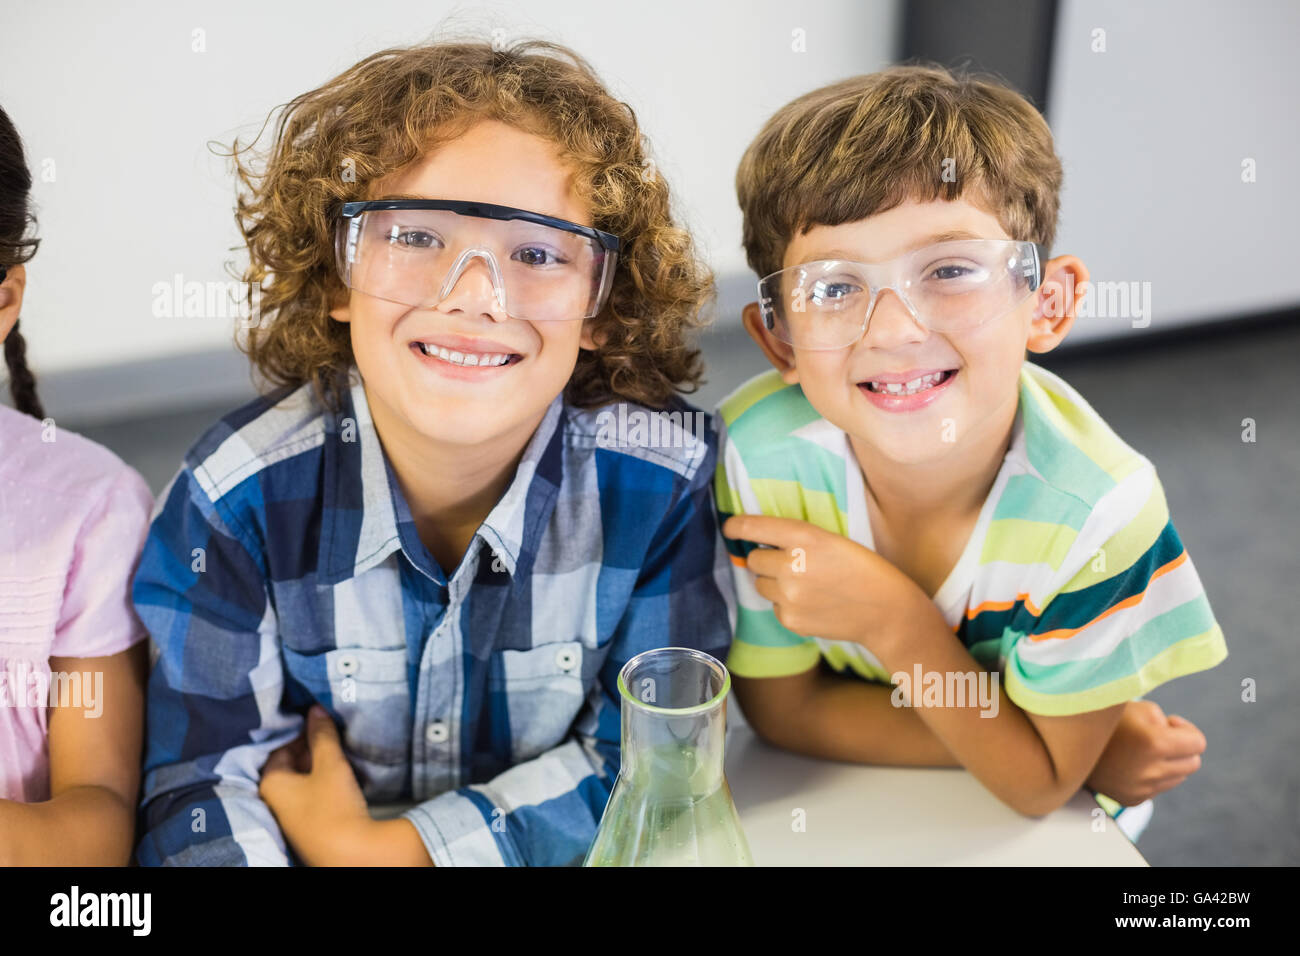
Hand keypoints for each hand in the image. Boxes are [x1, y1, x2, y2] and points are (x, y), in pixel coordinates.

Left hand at [259, 704, 375, 865]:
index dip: (299, 728)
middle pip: (289, 761)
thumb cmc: (333, 806)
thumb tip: (316, 708)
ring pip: (301, 776)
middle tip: (330, 729)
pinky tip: (340, 770)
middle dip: (309, 744)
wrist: (350, 854)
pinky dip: (322, 778)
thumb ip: (322, 734)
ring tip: (338, 746)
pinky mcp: (308, 822)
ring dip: (318, 760)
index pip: (279, 745)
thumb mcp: (330, 764)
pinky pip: (310, 791)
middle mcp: (274, 798)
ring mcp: (291, 813)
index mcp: (270, 782)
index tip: (318, 717)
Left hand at [721, 514, 929, 653]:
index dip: (736, 527)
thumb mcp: (831, 540)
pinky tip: (813, 603)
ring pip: (761, 585)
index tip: (730, 528)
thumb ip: (795, 539)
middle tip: (790, 563)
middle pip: (754, 559)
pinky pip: (774, 607)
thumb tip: (758, 543)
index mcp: (804, 537)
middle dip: (766, 559)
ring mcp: (789, 595)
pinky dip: (787, 605)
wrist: (885, 611)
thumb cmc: (863, 569)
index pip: (754, 527)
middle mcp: (791, 565)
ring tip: (806, 585)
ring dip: (775, 582)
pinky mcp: (790, 619)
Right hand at [1087, 699, 1206, 804]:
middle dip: (1181, 748)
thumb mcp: (1138, 706)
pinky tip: (1129, 763)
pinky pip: (1157, 788)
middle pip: (1193, 764)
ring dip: (1167, 763)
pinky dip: (1151, 776)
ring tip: (1140, 750)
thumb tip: (1181, 740)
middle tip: (1157, 736)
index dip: (1185, 730)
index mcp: (1154, 743)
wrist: (1066, 742)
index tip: (1168, 723)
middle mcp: (1150, 771)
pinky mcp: (1132, 800)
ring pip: (1177, 777)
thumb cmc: (1105, 719)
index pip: (1198, 744)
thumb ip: (1166, 722)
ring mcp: (1141, 789)